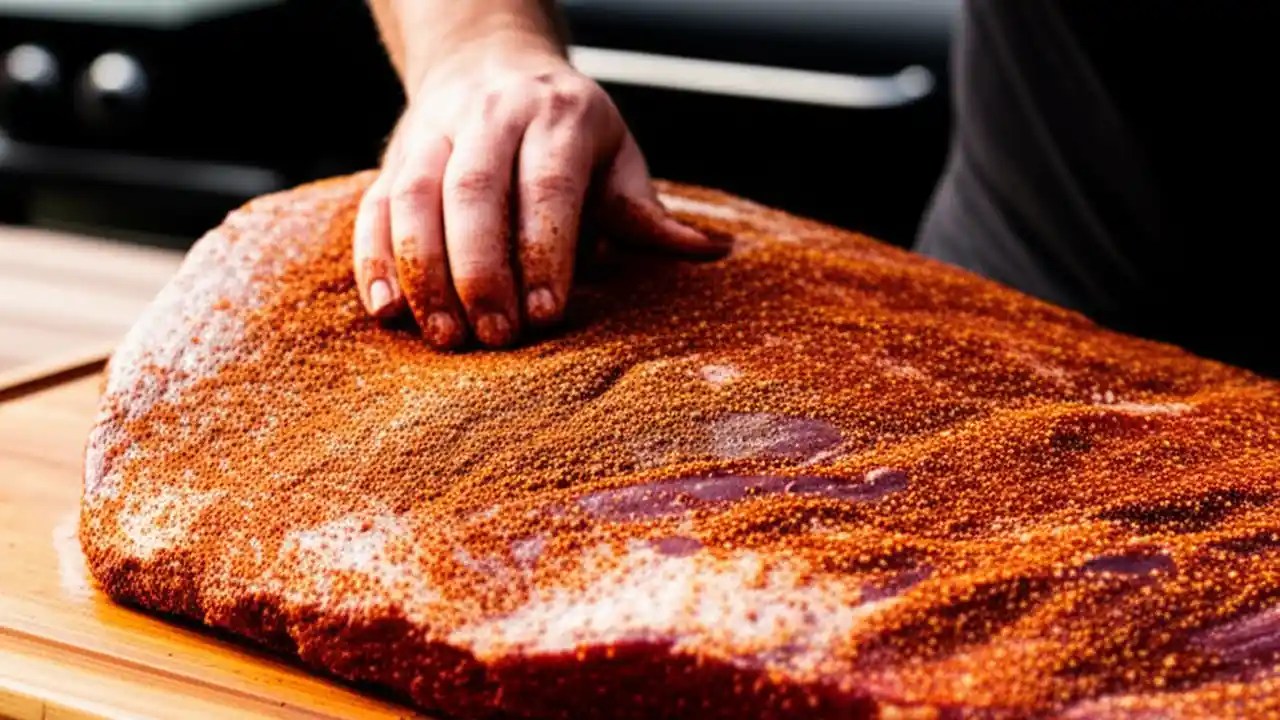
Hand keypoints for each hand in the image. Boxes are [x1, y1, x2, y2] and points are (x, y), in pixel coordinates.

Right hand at [353, 32, 730, 348]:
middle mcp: (491, 116)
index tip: (546, 314)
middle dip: (481, 269)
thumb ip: (646, 211)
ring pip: (414, 196)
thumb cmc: (567, 132)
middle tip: (496, 336)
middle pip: (474, 190)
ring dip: (424, 271)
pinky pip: (373, 206)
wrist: (488, 64)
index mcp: (558, 116)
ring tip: (444, 336)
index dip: (545, 250)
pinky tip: (387, 311)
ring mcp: (434, 133)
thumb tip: (715, 252)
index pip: (547, 184)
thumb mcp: (616, 156)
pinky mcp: (393, 157)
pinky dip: (374, 260)